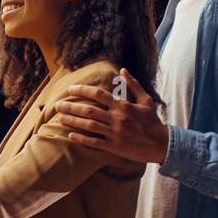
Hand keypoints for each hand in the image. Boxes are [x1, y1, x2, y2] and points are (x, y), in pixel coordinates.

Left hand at [52, 67, 168, 164]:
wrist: (160, 144)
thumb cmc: (152, 121)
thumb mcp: (146, 100)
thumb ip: (133, 85)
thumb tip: (122, 70)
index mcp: (123, 106)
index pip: (98, 95)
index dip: (82, 90)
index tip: (70, 89)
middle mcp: (117, 119)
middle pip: (89, 111)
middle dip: (71, 107)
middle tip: (57, 105)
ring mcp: (114, 133)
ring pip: (89, 126)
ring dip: (72, 121)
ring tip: (60, 118)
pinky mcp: (114, 147)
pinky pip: (94, 142)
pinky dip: (82, 138)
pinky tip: (70, 135)